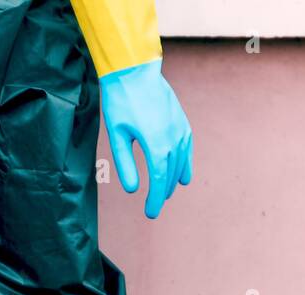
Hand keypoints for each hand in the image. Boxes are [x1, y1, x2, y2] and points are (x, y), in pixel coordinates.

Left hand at [99, 61, 192, 219]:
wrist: (135, 70)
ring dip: (174, 180)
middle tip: (154, 206)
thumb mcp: (117, 135)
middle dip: (163, 193)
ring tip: (167, 192)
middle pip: (171, 175)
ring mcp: (180, 129)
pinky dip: (185, 163)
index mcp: (156, 144)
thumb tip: (133, 190)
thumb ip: (125, 164)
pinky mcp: (182, 121)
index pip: (159, 181)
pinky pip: (187, 148)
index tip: (151, 213)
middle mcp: (173, 138)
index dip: (155, 200)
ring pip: (181, 162)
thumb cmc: (121, 102)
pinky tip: (183, 174)